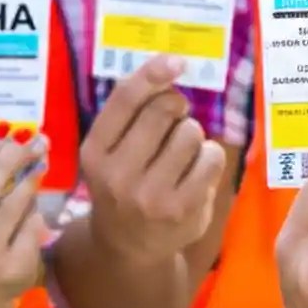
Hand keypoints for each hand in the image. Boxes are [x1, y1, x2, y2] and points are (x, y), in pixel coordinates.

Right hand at [0, 129, 49, 307]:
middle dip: (7, 161)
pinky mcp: (13, 269)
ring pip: (10, 209)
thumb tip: (11, 139)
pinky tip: (38, 203)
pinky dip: (36, 210)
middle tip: (30, 138)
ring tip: (41, 159)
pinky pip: (31, 228)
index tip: (5, 128)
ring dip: (29, 179)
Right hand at [79, 55, 225, 265]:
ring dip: (193, 136)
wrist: (127, 246)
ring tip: (180, 156)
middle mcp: (118, 174)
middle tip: (172, 125)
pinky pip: (212, 157)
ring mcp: (151, 195)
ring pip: (192, 132)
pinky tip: (196, 172)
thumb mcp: (110, 152)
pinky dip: (210, 157)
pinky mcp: (183, 209)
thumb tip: (168, 68)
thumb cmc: (123, 184)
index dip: (153, 73)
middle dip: (176, 109)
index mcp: (95, 152)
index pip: (125, 100)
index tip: (176, 61)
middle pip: (165, 109)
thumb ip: (130, 113)